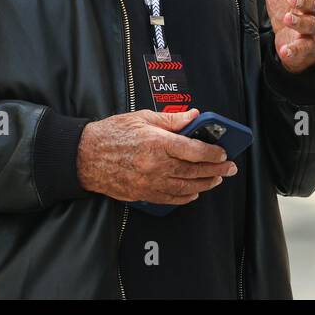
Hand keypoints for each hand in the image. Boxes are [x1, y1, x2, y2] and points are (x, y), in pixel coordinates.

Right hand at [76, 107, 236, 204]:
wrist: (85, 156)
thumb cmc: (112, 134)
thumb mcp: (143, 117)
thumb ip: (172, 119)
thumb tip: (193, 115)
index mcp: (158, 143)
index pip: (194, 151)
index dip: (213, 153)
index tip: (223, 153)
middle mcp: (156, 165)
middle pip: (195, 171)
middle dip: (216, 170)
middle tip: (230, 168)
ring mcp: (150, 182)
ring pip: (186, 187)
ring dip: (205, 184)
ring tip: (216, 179)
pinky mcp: (143, 194)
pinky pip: (171, 198)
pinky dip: (186, 196)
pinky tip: (194, 192)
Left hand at [264, 0, 314, 72]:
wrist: (292, 38)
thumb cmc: (287, 4)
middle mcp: (312, 8)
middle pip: (313, 2)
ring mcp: (310, 28)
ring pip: (310, 24)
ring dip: (300, 21)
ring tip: (288, 18)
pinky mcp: (305, 47)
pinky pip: (303, 49)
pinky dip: (295, 51)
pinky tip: (285, 51)